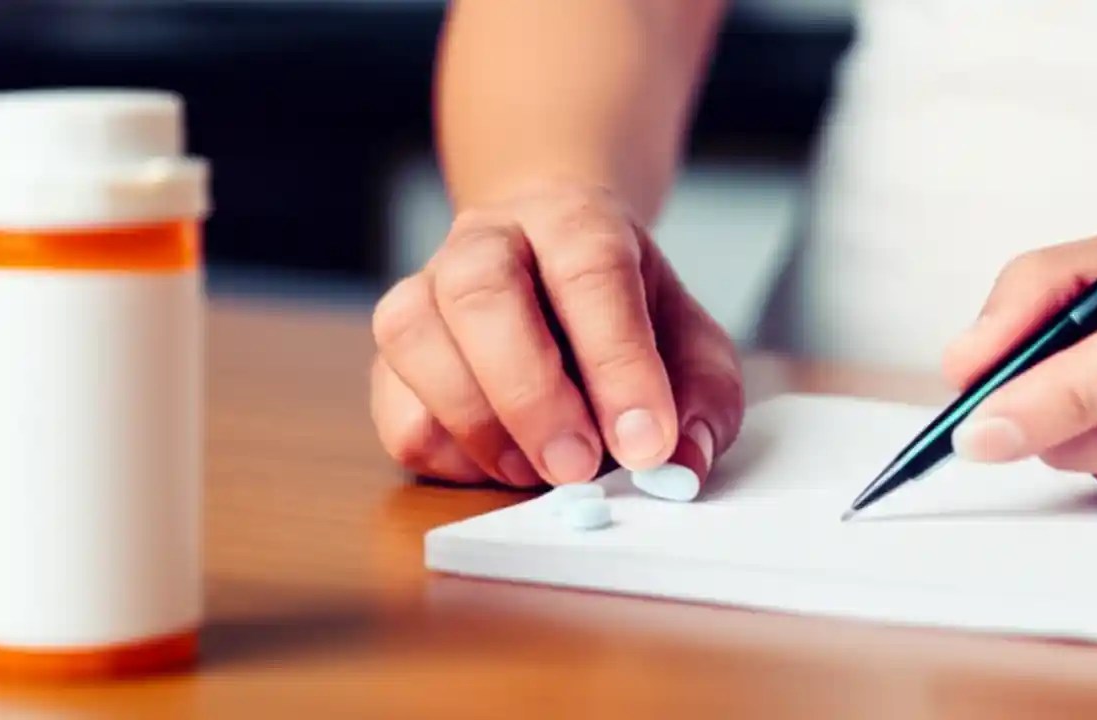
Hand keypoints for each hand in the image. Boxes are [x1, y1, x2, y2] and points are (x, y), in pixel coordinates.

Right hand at [370, 180, 743, 488]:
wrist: (552, 267)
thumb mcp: (693, 348)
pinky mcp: (393, 354)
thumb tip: (680, 463)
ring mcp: (425, 288)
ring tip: (539, 471)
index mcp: (575, 220)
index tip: (647, 442)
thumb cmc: (629, 316)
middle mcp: (488, 239)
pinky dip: (446, 453)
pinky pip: (396, 407)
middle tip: (578, 467)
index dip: (618, 362)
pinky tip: (500, 462)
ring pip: (415, 338)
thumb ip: (703, 402)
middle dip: (531, 394)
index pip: (590, 271)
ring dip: (479, 425)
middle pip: (483, 291)